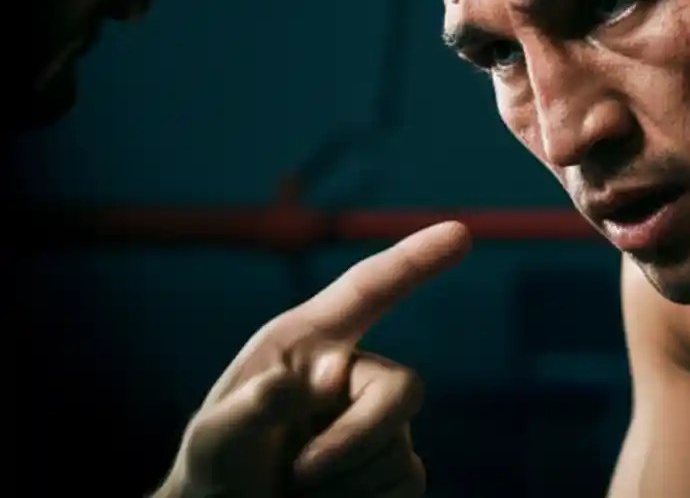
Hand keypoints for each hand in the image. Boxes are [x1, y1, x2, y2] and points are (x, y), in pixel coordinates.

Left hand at [155, 221, 470, 497]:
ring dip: (346, 483)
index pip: (369, 291)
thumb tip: (294, 383)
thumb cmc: (217, 475)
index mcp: (307, 345)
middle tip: (300, 476)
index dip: (414, 260)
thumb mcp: (214, 442)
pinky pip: (407, 483)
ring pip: (399, 451)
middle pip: (402, 390)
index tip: (460, 232)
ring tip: (297, 491)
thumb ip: (250, 409)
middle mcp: (350, 375)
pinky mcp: (394, 468)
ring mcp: (377, 422)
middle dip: (357, 439)